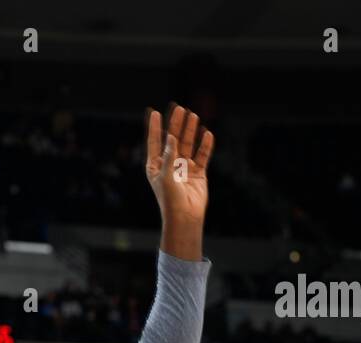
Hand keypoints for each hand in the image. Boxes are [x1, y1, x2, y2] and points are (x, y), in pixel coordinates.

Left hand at [145, 103, 212, 227]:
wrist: (185, 216)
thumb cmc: (170, 199)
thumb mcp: (165, 175)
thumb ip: (169, 155)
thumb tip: (171, 137)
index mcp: (155, 166)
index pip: (154, 142)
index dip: (154, 127)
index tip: (154, 112)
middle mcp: (169, 165)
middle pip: (173, 140)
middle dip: (176, 124)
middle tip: (179, 109)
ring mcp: (184, 168)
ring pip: (188, 145)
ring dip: (190, 131)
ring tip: (193, 115)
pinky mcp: (198, 172)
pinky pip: (202, 155)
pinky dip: (205, 145)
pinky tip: (207, 133)